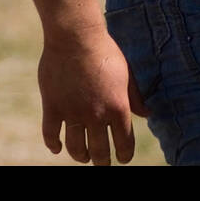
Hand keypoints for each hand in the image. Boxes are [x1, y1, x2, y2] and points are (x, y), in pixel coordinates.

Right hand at [39, 25, 146, 164]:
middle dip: (102, 161)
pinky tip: (57, 148)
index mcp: (118, 108)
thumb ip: (136, 98)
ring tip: (84, 157)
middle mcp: (96, 115)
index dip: (124, 155)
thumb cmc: (106, 53)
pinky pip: (51, 135)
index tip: (123, 159)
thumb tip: (148, 114)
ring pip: (75, 148)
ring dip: (81, 156)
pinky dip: (53, 145)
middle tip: (102, 163)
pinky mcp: (53, 107)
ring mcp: (72, 113)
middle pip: (99, 151)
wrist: (76, 37)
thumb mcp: (127, 75)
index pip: (124, 143)